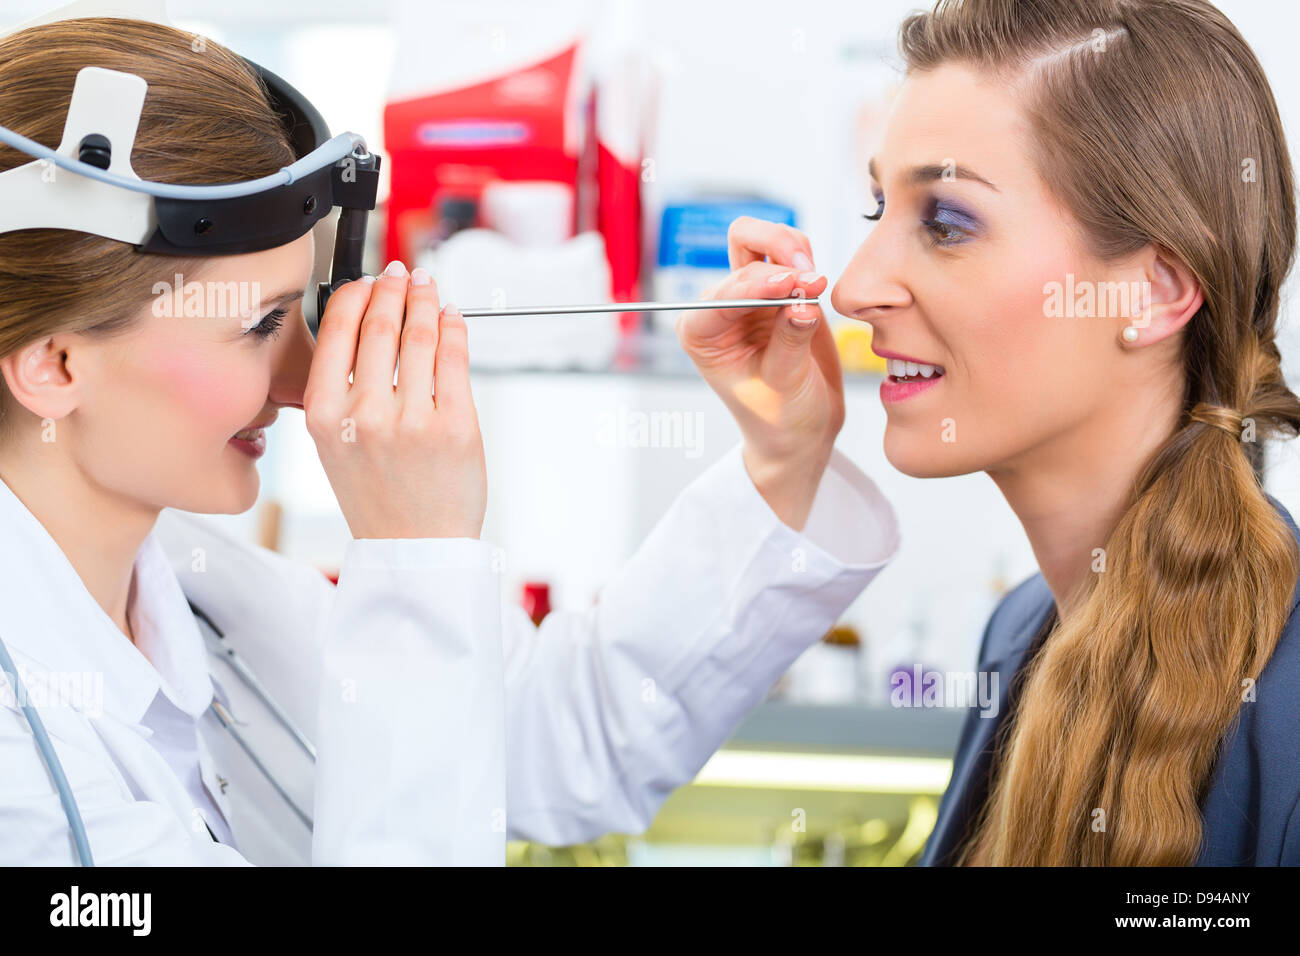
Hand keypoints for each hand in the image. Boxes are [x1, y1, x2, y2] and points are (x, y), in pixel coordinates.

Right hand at [304, 262, 486, 539]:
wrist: (413, 549)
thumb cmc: (378, 498)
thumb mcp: (336, 445)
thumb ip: (340, 390)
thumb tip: (363, 323)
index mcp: (327, 416)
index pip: (337, 331)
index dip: (355, 294)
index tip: (367, 280)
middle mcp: (366, 414)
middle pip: (382, 324)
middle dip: (395, 288)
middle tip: (403, 274)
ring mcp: (414, 419)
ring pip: (421, 335)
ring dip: (426, 300)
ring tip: (429, 287)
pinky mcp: (457, 425)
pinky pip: (455, 358)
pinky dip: (454, 328)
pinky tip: (452, 317)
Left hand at [675, 217, 842, 529]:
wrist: (802, 430)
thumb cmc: (780, 418)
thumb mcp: (783, 384)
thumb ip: (791, 340)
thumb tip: (803, 302)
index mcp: (701, 333)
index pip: (722, 295)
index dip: (757, 284)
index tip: (790, 284)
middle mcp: (719, 308)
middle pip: (743, 256)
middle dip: (780, 265)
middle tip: (813, 282)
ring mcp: (749, 295)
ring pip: (763, 242)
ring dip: (792, 252)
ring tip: (818, 281)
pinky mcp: (779, 290)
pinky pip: (789, 253)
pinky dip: (805, 258)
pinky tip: (819, 283)